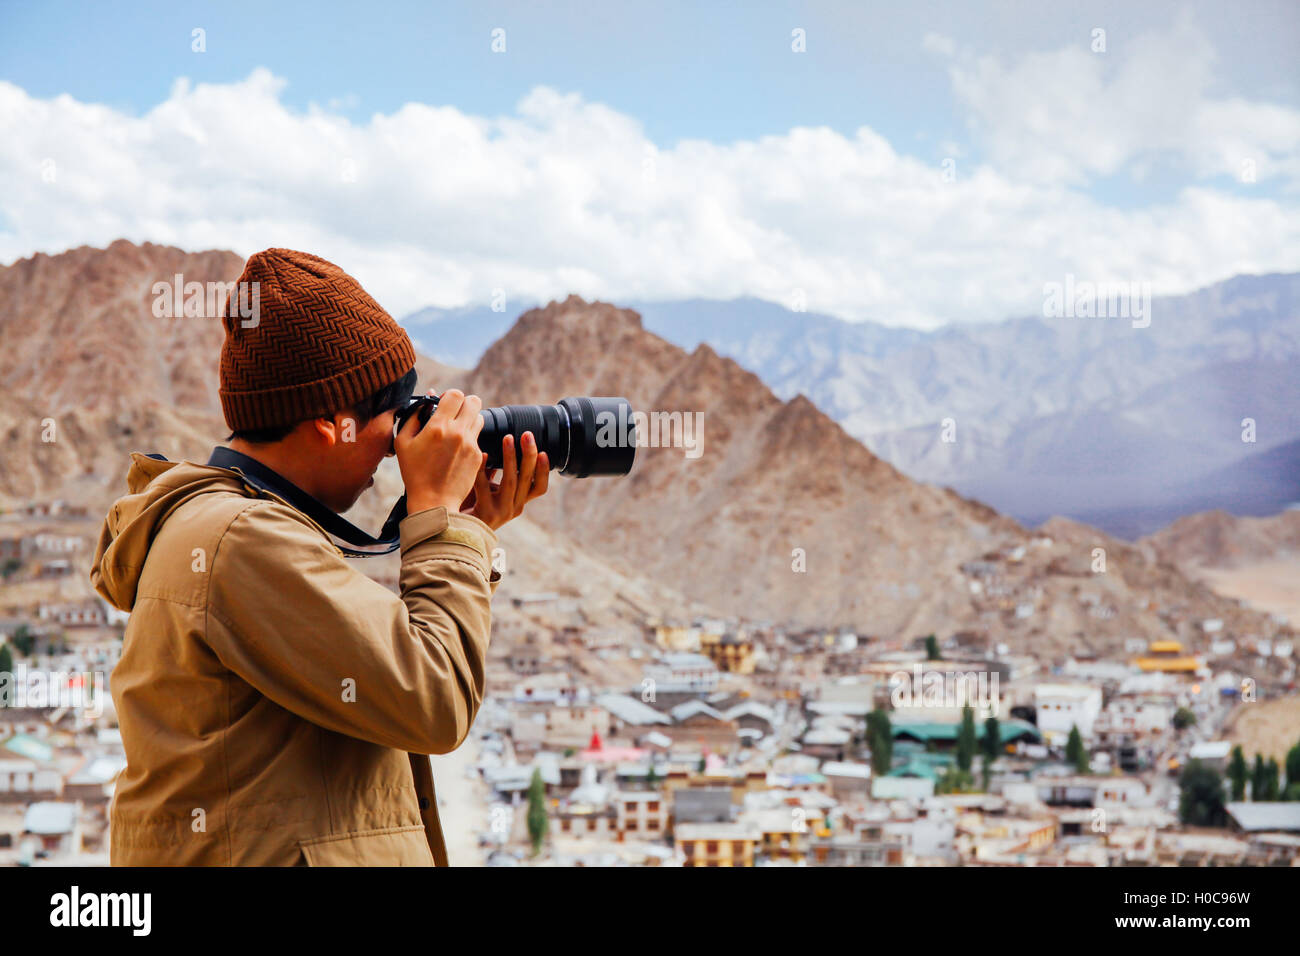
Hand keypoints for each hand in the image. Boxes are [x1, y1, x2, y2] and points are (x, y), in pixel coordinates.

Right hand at [395, 388, 484, 515]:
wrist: (434, 500)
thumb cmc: (414, 472)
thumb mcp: (403, 442)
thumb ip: (414, 416)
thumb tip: (427, 399)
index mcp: (438, 426)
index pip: (456, 394)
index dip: (450, 395)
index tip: (444, 404)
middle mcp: (458, 433)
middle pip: (474, 401)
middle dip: (465, 403)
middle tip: (455, 412)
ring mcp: (471, 444)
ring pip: (480, 418)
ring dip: (470, 418)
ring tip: (457, 429)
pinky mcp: (478, 456)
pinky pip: (478, 437)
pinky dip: (470, 438)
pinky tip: (457, 449)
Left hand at [459, 431, 549, 530]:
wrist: (454, 528)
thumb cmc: (471, 506)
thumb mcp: (491, 490)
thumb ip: (498, 473)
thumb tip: (502, 447)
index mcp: (518, 502)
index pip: (539, 487)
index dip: (544, 470)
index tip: (543, 451)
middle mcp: (514, 508)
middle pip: (527, 480)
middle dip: (529, 454)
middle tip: (527, 435)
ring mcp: (501, 512)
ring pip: (511, 481)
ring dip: (510, 457)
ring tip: (507, 439)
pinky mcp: (485, 513)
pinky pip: (485, 486)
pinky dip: (484, 468)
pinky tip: (482, 455)